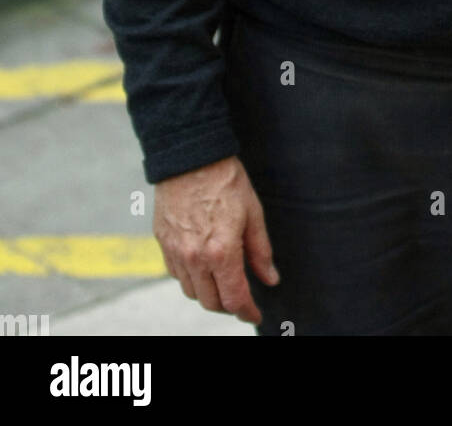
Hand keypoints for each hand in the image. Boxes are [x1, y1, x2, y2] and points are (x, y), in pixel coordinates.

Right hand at [153, 155, 278, 323]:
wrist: (190, 156)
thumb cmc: (226, 180)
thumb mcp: (253, 212)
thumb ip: (261, 251)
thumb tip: (270, 279)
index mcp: (221, 252)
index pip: (234, 298)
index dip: (247, 312)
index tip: (254, 314)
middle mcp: (195, 258)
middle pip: (211, 302)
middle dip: (228, 306)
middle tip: (241, 298)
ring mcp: (175, 252)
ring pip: (191, 292)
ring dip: (208, 293)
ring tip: (222, 281)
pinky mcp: (162, 242)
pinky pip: (176, 274)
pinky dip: (191, 278)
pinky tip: (202, 266)